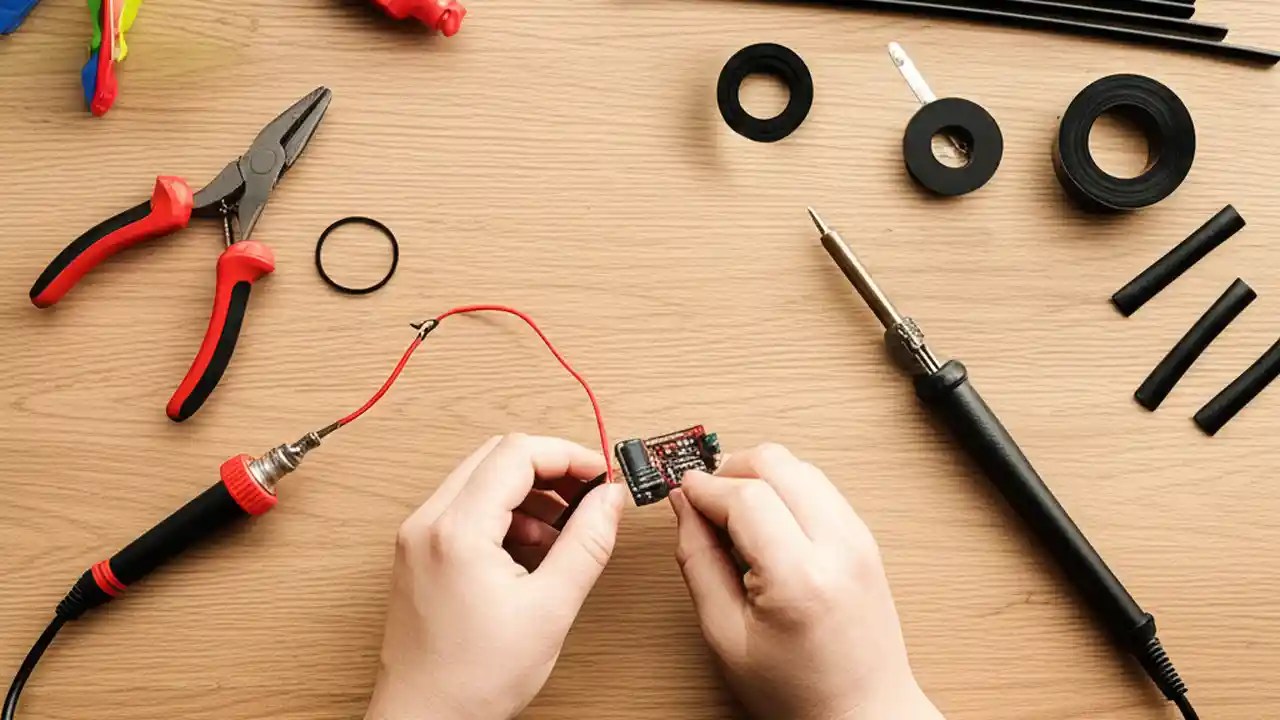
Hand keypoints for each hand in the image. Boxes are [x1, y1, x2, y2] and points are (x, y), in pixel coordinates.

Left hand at [365, 434, 627, 719]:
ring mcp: (418, 538)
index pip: (517, 453)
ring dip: (527, 493)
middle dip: (549, 469)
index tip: (599, 474)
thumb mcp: (550, 608)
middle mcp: (428, 524)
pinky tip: (532, 550)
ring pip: (480, 480)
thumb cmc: (473, 680)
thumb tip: (609, 499)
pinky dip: (504, 515)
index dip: (567, 455)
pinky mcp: (418, 555)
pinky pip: (465, 510)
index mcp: (457, 531)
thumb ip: (587, 543)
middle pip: (496, 457)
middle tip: (587, 494)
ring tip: (565, 531)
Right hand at [671, 444, 943, 719]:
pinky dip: (785, 489)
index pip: (744, 496)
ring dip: (760, 476)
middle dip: (730, 468)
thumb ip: (698, 562)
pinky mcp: (865, 539)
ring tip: (732, 514)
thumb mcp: (725, 634)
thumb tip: (683, 507)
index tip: (680, 492)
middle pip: (777, 463)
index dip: (703, 487)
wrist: (863, 712)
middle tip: (704, 496)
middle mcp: (839, 548)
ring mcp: (859, 539)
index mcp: (800, 577)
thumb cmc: (800, 691)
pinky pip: (819, 487)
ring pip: (800, 467)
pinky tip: (764, 521)